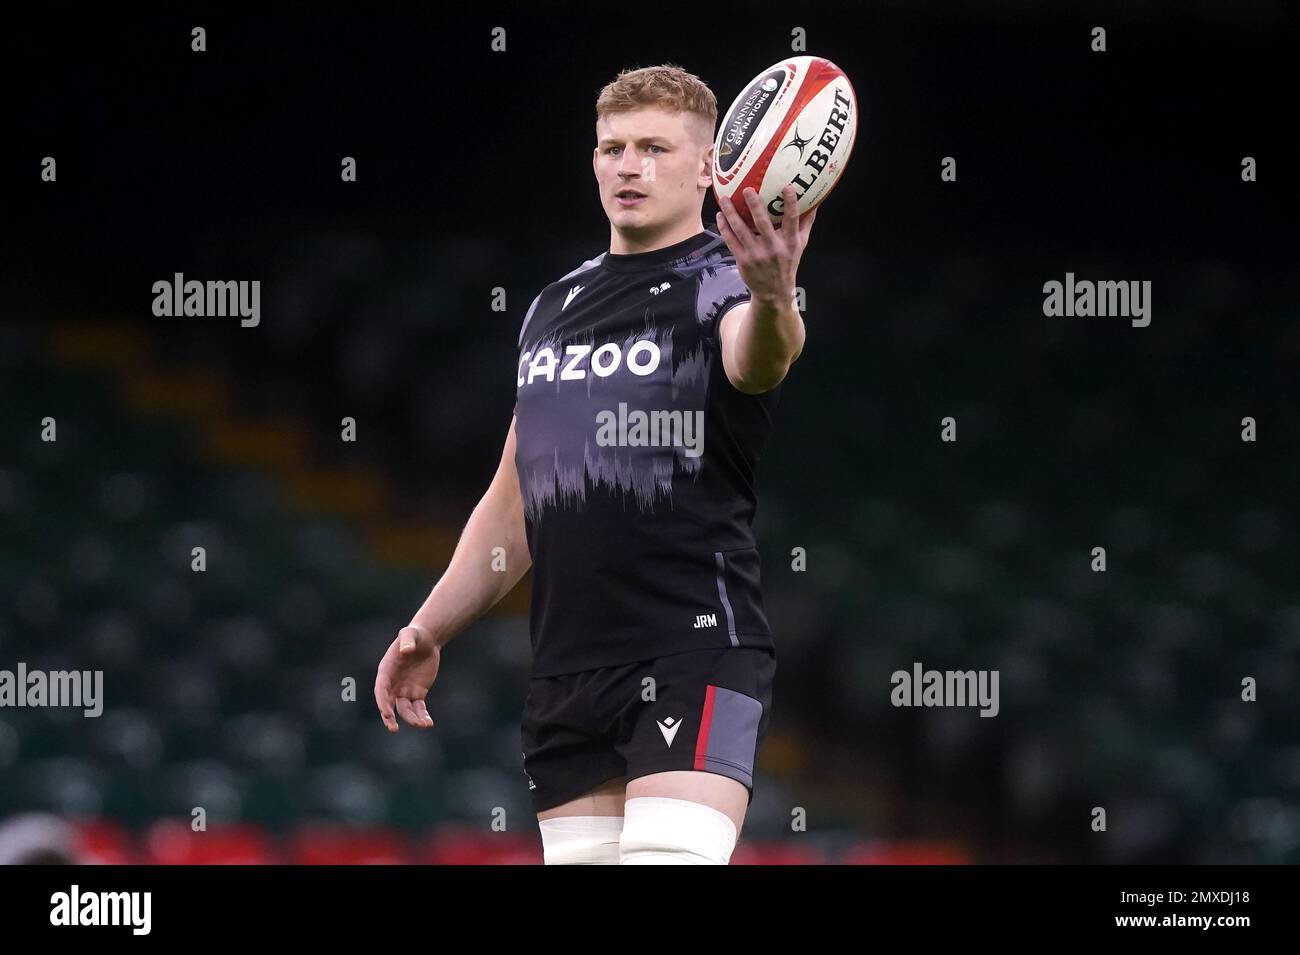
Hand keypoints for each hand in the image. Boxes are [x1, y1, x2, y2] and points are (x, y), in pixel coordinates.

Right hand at [374, 624, 440, 731]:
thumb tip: (405, 650)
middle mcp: (393, 684)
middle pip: (388, 704)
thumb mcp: (409, 634)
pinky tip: (429, 722)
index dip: (382, 702)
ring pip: (405, 710)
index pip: (381, 690)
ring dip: (412, 719)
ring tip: (423, 724)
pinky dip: (422, 716)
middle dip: (389, 717)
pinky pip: (418, 708)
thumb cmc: (414, 635)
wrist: (426, 641)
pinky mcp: (417, 694)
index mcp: (386, 671)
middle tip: (393, 728)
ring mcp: (404, 690)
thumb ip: (406, 641)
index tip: (386, 713)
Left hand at [715, 184, 816, 303]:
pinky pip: (731, 241)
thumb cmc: (788, 263)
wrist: (774, 292)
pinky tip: (720, 216)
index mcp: (789, 243)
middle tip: (747, 189)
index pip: (792, 221)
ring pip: (741, 231)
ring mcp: (756, 255)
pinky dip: (724, 228)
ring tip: (724, 199)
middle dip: (754, 206)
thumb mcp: (801, 246)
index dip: (790, 204)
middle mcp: (773, 248)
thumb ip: (806, 223)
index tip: (788, 187)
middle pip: (762, 224)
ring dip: (731, 214)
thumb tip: (816, 201)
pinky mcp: (743, 260)